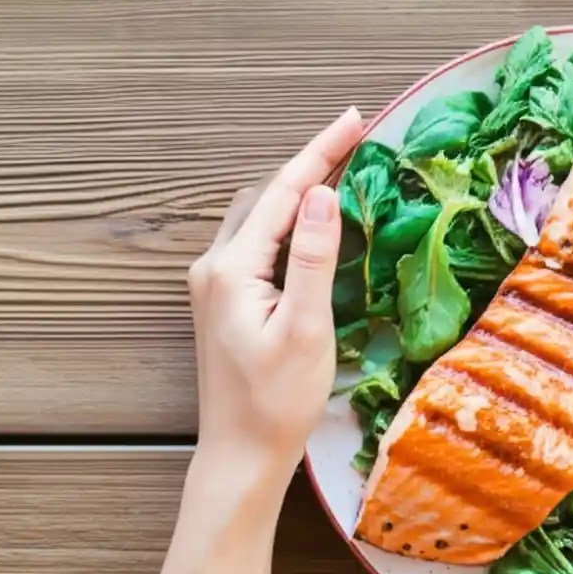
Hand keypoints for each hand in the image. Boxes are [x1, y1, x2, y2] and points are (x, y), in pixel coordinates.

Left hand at [188, 107, 362, 478]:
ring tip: (343, 170)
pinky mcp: (225, 300)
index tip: (355, 118)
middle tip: (358, 141)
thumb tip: (321, 194)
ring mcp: (215, 283)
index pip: (281, 193)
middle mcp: (214, 267)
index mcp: (232, 269)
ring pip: (259, 216)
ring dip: (297, 190)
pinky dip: (287, 220)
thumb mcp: (305, 328)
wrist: (242, 455)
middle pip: (265, 196)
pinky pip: (258, 242)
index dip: (320, 152)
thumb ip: (311, 258)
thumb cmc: (278, 402)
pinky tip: (314, 222)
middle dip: (310, 163)